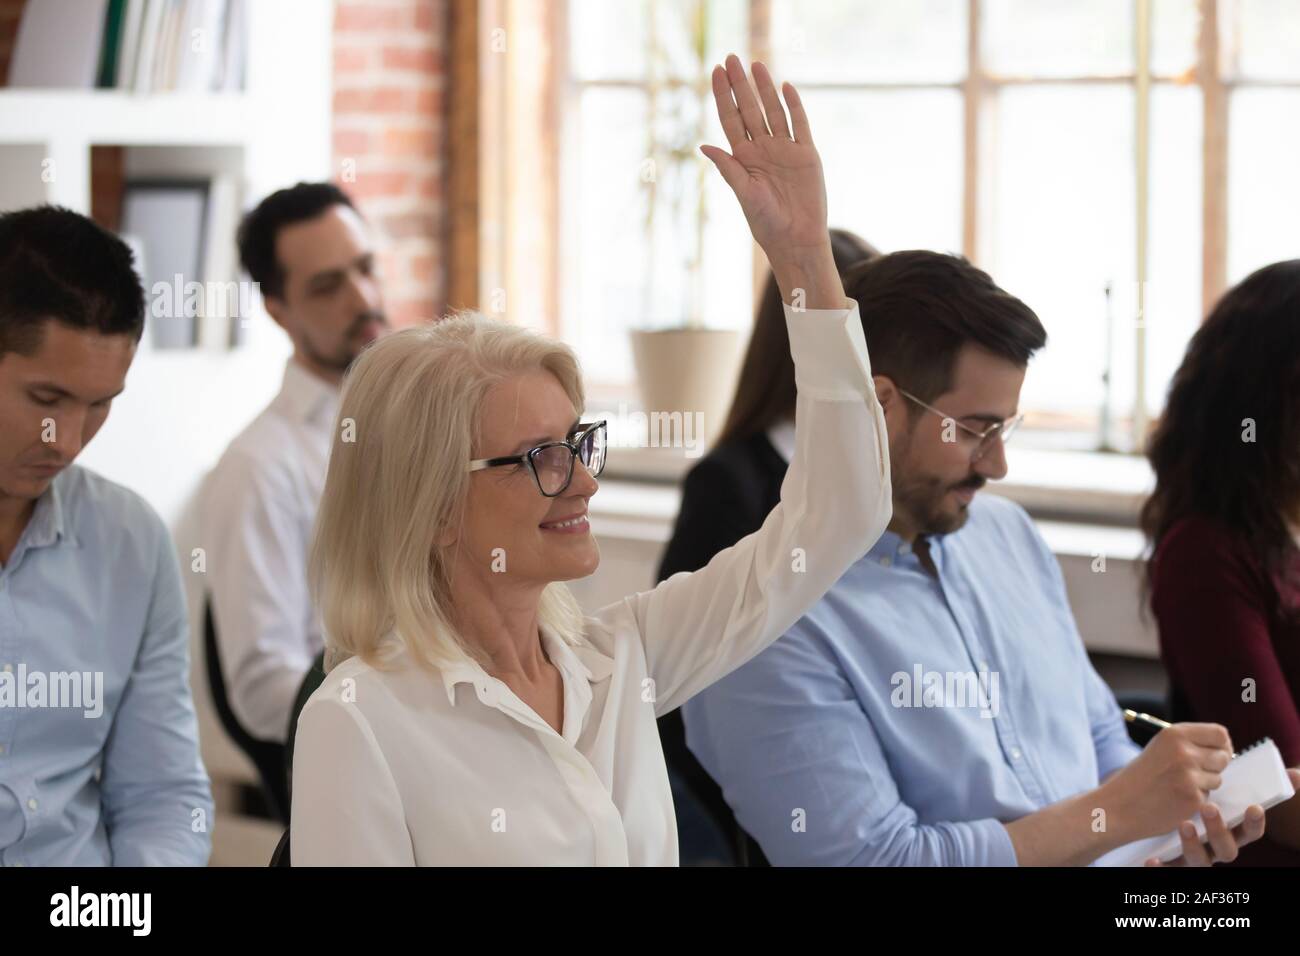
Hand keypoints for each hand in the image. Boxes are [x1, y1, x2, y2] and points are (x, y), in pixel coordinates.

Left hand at [702, 55, 840, 306]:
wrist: (796, 238)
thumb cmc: (766, 222)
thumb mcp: (744, 194)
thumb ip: (728, 168)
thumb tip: (704, 145)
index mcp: (743, 158)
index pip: (730, 119)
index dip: (723, 96)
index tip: (715, 72)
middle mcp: (762, 149)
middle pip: (749, 109)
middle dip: (740, 84)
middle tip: (731, 58)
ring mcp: (785, 150)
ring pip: (773, 111)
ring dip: (765, 89)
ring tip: (756, 64)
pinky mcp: (806, 154)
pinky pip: (800, 124)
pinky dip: (794, 106)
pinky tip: (786, 87)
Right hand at [1100, 723, 1233, 841]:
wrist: (1119, 805)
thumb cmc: (1141, 776)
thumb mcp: (1160, 747)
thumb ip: (1190, 743)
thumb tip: (1226, 748)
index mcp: (1175, 734)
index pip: (1220, 734)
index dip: (1221, 745)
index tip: (1213, 753)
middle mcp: (1184, 752)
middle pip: (1224, 756)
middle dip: (1213, 766)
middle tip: (1191, 773)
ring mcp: (1189, 776)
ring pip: (1217, 779)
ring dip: (1204, 784)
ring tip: (1177, 786)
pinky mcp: (1193, 799)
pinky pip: (1208, 797)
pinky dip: (1195, 800)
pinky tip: (1175, 799)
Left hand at [1147, 768, 1299, 865]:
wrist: (1153, 819)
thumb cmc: (1197, 805)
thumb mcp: (1220, 793)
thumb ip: (1247, 784)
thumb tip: (1293, 775)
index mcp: (1229, 832)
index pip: (1250, 832)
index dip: (1255, 823)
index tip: (1255, 807)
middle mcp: (1214, 849)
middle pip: (1227, 850)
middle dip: (1221, 830)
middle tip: (1210, 807)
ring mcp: (1194, 858)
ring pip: (1199, 862)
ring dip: (1194, 846)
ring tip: (1185, 824)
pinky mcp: (1170, 864)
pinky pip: (1167, 870)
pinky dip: (1161, 868)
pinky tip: (1151, 859)